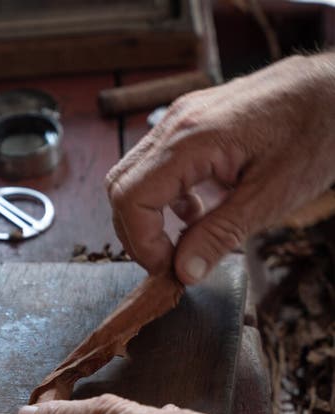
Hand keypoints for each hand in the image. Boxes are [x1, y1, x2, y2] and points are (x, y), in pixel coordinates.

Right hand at [105, 53, 334, 284]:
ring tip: (184, 242)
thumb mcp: (270, 198)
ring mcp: (181, 119)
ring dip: (148, 217)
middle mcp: (177, 123)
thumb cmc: (314, 133)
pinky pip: (156, 165)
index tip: (168, 269)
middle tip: (169, 263)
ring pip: (133, 176)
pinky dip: (164, 198)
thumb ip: (220, 236)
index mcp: (192, 139)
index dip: (142, 243)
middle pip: (121, 187)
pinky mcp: (191, 123)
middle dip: (137, 234)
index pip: (131, 198)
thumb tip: (184, 272)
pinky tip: (196, 213)